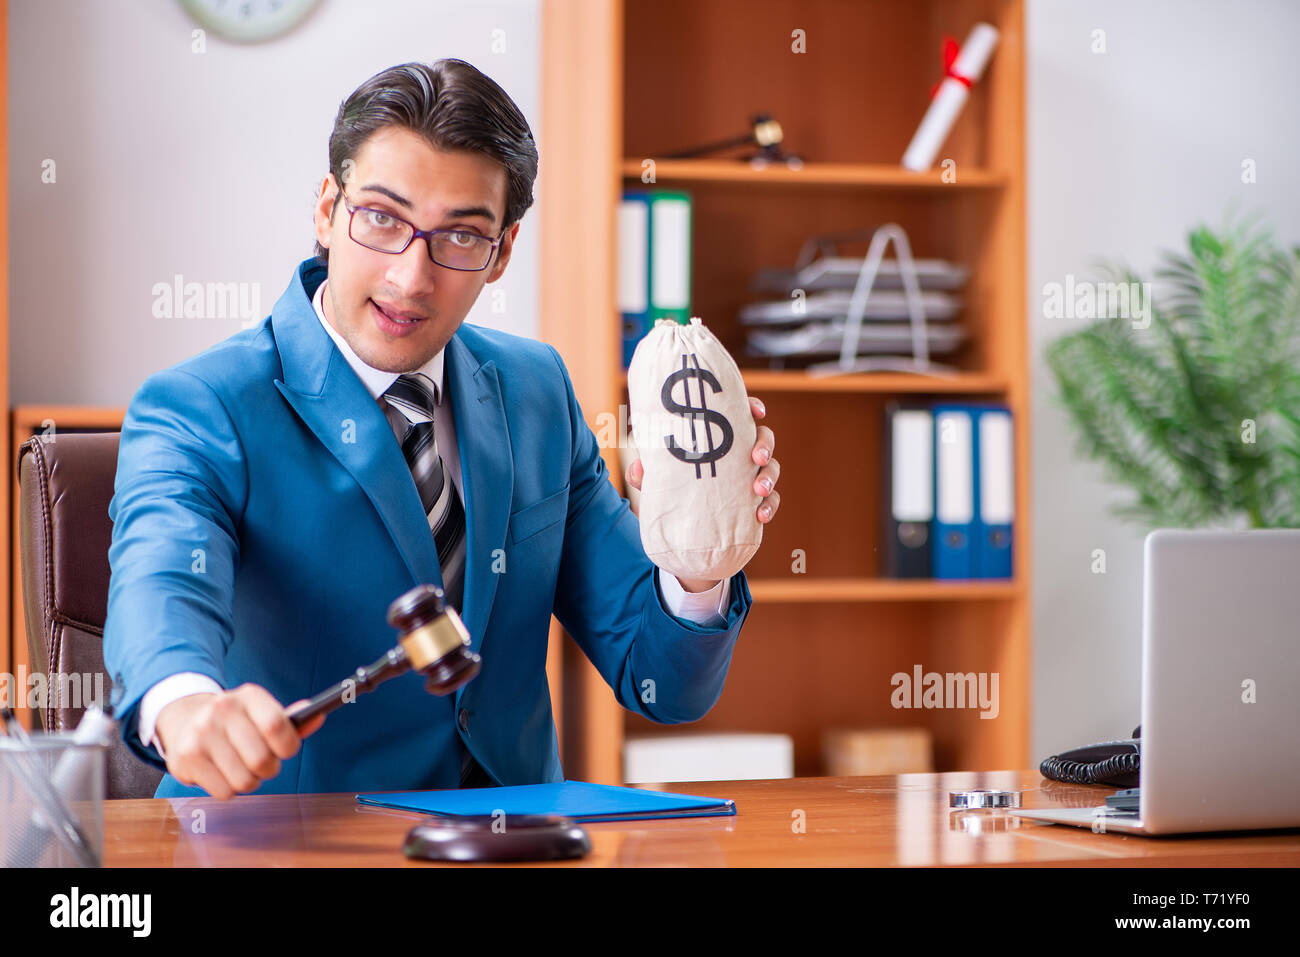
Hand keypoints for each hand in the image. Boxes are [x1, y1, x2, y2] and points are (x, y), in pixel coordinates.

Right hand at [154, 683, 324, 799]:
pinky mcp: (186, 757)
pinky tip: (220, 771)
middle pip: (261, 760)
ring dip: (248, 781)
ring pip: (244, 781)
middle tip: (261, 763)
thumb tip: (319, 716)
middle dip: (268, 769)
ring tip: (239, 766)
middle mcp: (222, 709)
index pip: (277, 725)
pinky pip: (224, 792)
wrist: (185, 719)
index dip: (288, 746)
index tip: (286, 751)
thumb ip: (291, 722)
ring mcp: (201, 733)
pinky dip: (228, 789)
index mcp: (249, 696)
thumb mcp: (262, 714)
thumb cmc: (236, 723)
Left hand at [624, 395, 780, 523]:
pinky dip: (769, 506)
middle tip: (756, 457)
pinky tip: (760, 515)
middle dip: (764, 445)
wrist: (680, 522)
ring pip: (771, 468)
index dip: (753, 408)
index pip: (741, 413)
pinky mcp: (754, 499)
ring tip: (758, 490)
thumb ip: (645, 471)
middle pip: (763, 438)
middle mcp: (740, 451)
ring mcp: (750, 474)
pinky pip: (771, 499)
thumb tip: (638, 470)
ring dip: (769, 477)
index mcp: (720, 434)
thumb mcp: (656, 475)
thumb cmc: (670, 483)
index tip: (756, 412)